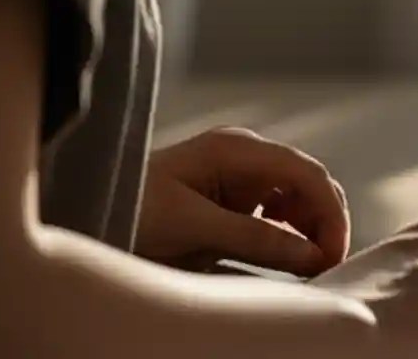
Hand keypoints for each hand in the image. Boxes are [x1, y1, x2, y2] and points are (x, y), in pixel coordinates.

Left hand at [135, 127, 348, 275]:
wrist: (84, 206)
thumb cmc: (131, 210)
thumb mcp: (193, 228)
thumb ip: (256, 240)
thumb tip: (314, 255)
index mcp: (237, 149)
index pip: (306, 174)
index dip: (329, 214)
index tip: (333, 256)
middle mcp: (246, 155)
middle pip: (308, 184)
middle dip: (324, 223)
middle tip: (326, 267)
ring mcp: (240, 174)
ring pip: (297, 199)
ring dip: (310, 230)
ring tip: (310, 267)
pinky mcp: (233, 197)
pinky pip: (277, 212)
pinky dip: (290, 234)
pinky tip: (287, 256)